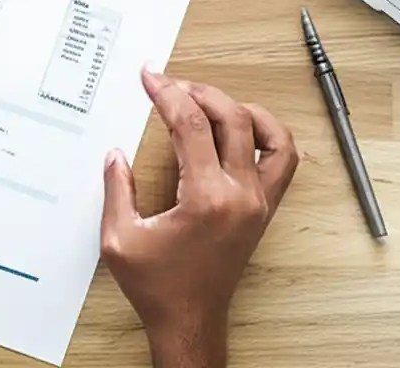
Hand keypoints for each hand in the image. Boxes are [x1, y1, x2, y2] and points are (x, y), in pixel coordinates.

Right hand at [100, 71, 298, 367]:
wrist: (190, 321)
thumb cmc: (158, 287)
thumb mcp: (120, 239)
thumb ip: (116, 190)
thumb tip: (117, 153)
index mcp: (206, 198)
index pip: (189, 125)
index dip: (167, 93)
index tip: (151, 77)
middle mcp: (241, 195)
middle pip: (231, 118)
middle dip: (198, 91)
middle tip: (171, 84)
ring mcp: (259, 202)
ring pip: (269, 134)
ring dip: (240, 108)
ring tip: (209, 101)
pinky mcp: (265, 209)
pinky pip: (283, 160)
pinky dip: (267, 135)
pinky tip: (241, 128)